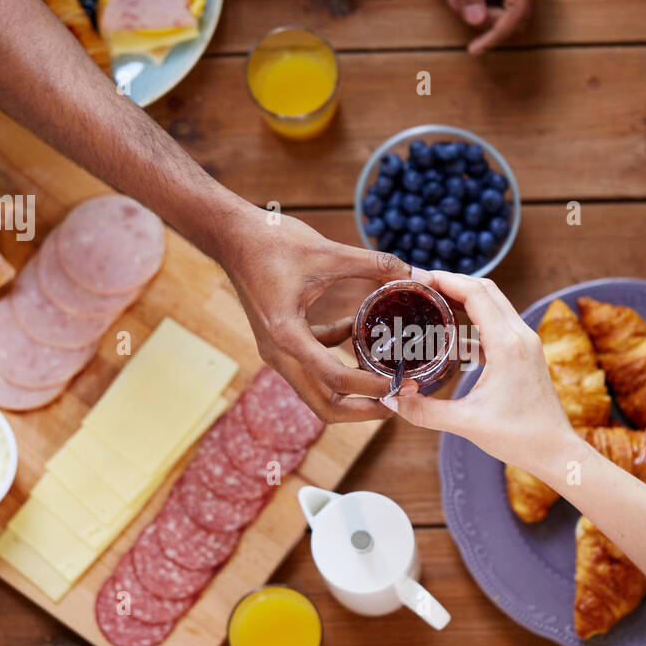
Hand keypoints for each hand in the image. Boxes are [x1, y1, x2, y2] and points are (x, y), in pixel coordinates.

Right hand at [218, 206, 411, 420]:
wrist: (230, 235)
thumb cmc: (270, 241)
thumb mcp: (327, 252)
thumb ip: (373, 264)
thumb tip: (415, 272)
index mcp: (287, 335)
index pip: (335, 378)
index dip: (372, 386)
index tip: (401, 384)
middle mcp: (278, 352)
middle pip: (324, 404)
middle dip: (363, 410)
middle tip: (399, 400)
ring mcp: (277, 351)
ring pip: (318, 390)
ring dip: (352, 390)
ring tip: (387, 378)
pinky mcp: (280, 341)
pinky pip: (313, 365)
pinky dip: (337, 359)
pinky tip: (357, 332)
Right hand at [381, 271, 575, 472]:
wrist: (556, 451)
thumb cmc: (519, 437)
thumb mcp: (465, 423)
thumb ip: (423, 411)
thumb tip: (390, 399)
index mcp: (507, 344)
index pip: (475, 293)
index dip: (445, 280)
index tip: (418, 279)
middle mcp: (520, 336)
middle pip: (485, 290)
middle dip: (452, 283)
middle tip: (420, 287)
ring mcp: (526, 343)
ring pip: (493, 305)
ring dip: (464, 300)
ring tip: (432, 305)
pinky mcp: (526, 354)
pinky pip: (497, 326)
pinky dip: (474, 323)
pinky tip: (450, 338)